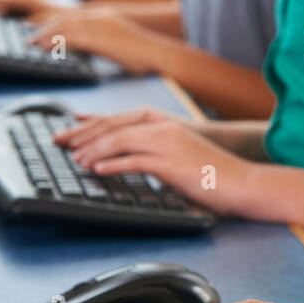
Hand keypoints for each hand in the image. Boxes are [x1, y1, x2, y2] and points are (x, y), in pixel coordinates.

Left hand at [27, 11, 156, 73]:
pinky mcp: (98, 38)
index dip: (54, 22)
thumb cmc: (145, 54)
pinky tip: (44, 48)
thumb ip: (102, 43)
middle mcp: (99, 17)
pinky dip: (54, 42)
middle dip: (44, 26)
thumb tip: (90, 48)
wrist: (160, 54)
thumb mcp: (119, 44)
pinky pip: (70, 38)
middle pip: (64, 18)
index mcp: (105, 16)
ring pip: (63, 26)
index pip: (73, 16)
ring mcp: (99, 26)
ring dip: (45, 35)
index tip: (40, 29)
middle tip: (29, 36)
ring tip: (32, 43)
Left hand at [60, 112, 249, 208]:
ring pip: (120, 141)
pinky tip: (98, 170)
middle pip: (113, 126)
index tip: (69, 131)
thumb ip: (154, 154)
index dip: (90, 124)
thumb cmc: (213, 174)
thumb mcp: (179, 156)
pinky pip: (134, 161)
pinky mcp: (171, 163)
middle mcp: (163, 128)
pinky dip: (113, 164)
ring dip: (94, 150)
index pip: (118, 120)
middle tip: (61, 143)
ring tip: (77, 160)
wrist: (242, 182)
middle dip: (83, 134)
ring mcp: (167, 144)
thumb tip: (128, 161)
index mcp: (164, 124)